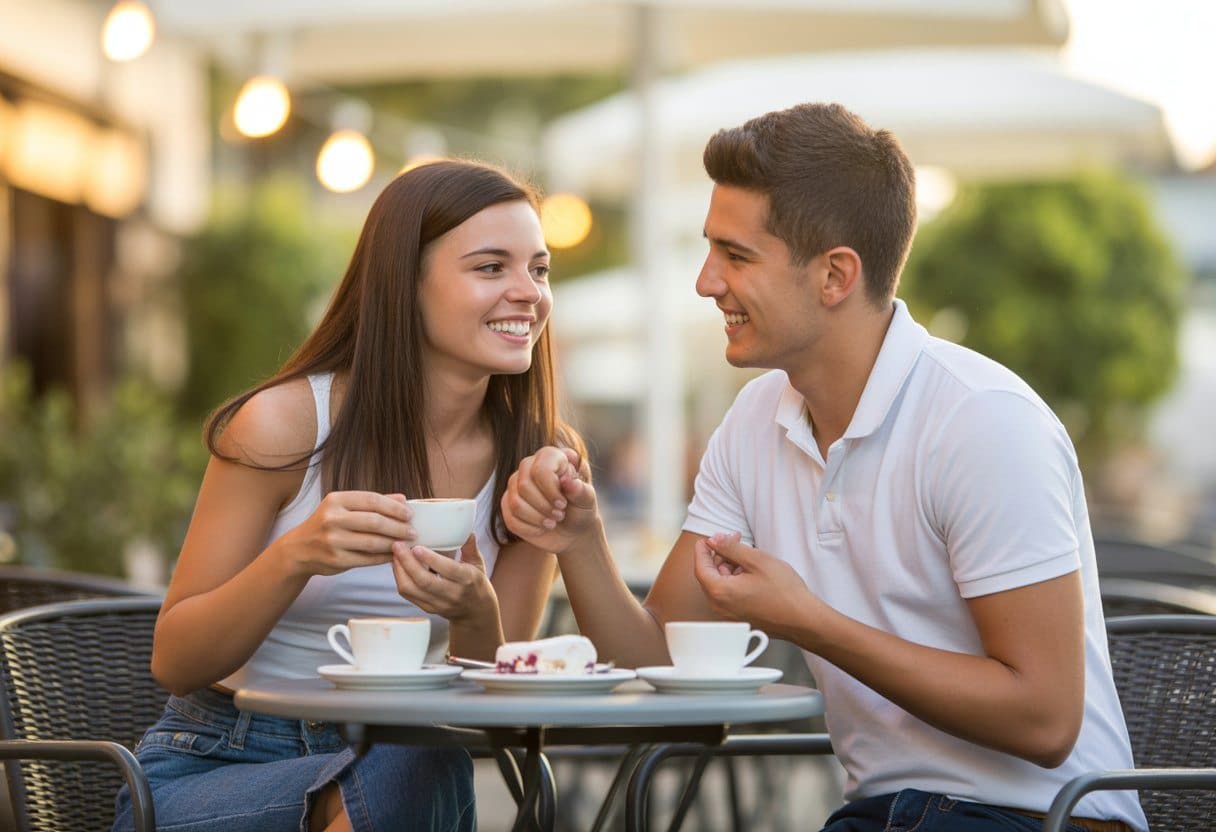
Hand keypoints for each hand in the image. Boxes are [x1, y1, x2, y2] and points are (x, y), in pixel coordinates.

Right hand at [279, 491, 413, 576]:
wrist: (299, 549)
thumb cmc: (327, 524)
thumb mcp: (343, 507)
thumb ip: (372, 502)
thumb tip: (403, 499)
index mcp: (336, 500)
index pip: (372, 500)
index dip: (394, 508)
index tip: (409, 514)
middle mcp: (332, 519)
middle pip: (375, 522)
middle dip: (398, 527)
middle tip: (412, 531)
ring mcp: (333, 541)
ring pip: (373, 542)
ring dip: (394, 543)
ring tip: (406, 543)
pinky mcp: (336, 560)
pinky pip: (367, 559)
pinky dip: (384, 557)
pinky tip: (394, 554)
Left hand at [391, 534, 497, 622]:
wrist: (476, 612)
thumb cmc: (476, 582)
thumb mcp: (478, 563)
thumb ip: (470, 546)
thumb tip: (466, 529)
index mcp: (467, 579)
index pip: (448, 570)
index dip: (431, 559)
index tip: (417, 547)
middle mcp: (452, 594)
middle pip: (424, 581)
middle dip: (407, 563)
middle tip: (397, 545)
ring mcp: (439, 604)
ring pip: (412, 590)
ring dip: (399, 571)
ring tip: (394, 553)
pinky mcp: (428, 608)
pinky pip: (408, 595)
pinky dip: (400, 578)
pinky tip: (397, 565)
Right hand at [502, 446, 599, 554]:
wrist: (572, 530)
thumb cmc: (581, 509)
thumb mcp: (587, 500)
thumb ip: (582, 491)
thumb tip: (568, 482)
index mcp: (551, 457)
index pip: (541, 468)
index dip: (550, 489)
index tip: (563, 504)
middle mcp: (529, 465)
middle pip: (524, 485)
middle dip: (543, 506)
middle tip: (560, 515)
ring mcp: (516, 484)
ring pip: (515, 503)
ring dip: (536, 518)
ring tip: (552, 522)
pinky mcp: (508, 503)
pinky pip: (510, 518)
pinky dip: (529, 529)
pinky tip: (541, 528)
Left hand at [692, 532, 823, 640]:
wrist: (803, 619)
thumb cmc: (783, 591)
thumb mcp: (756, 560)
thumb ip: (730, 548)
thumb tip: (713, 540)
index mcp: (719, 592)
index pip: (700, 566)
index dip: (703, 549)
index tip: (708, 538)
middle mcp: (719, 607)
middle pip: (710, 575)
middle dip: (720, 555)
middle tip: (735, 539)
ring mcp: (729, 616)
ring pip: (721, 585)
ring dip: (729, 567)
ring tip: (748, 556)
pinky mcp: (740, 619)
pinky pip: (729, 596)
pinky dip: (735, 581)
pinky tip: (751, 573)